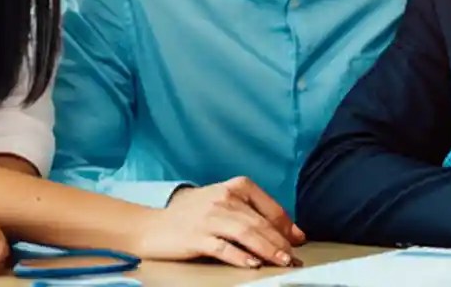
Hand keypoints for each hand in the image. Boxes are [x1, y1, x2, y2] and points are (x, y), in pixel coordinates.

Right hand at [137, 177, 305, 267]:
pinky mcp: (196, 236)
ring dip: (267, 250)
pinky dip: (240, 256)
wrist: (152, 226)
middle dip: (280, 242)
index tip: (298, 242)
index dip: (286, 227)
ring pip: (246, 233)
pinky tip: (253, 264)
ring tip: (281, 261)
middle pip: (259, 223)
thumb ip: (257, 214)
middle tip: (294, 257)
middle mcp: (223, 198)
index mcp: (234, 186)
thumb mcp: (225, 205)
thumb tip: (294, 233)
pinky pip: (223, 247)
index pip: (269, 207)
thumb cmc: (193, 216)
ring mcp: (209, 217)